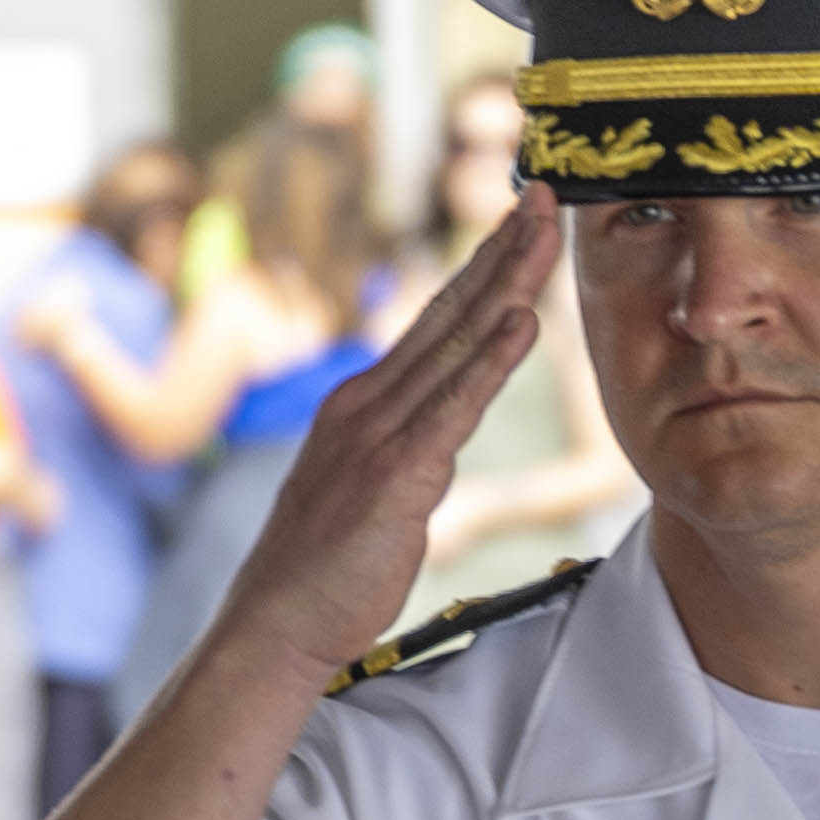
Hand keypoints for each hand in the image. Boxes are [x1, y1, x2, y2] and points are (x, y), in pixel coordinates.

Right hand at [173, 184, 564, 693]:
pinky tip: (523, 322)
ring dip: (508, 283)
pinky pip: (454, 408)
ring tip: (546, 232)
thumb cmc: (320, 573)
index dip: (480, 268)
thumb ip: (402, 454)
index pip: (433, 321)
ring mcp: (378, 434)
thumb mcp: (366, 493)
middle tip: (544, 193)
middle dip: (502, 251)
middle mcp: (366, 404)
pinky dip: (491, 361)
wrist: (273, 626)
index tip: (520, 223)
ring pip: (457, 344)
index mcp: (360, 404)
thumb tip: (434, 443)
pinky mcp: (395, 475)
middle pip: (448, 312)